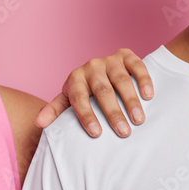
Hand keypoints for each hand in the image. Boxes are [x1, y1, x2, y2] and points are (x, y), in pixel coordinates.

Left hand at [36, 48, 152, 136]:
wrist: (102, 69)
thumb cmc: (85, 91)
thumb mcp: (69, 99)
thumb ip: (56, 111)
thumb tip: (40, 123)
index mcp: (75, 79)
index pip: (79, 99)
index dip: (87, 115)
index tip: (96, 134)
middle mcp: (91, 67)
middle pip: (103, 91)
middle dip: (113, 112)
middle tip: (123, 132)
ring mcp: (110, 60)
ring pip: (121, 80)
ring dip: (131, 101)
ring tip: (139, 120)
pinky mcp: (127, 56)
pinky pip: (137, 66)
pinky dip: (143, 80)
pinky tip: (149, 96)